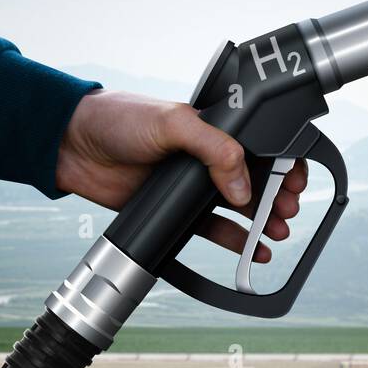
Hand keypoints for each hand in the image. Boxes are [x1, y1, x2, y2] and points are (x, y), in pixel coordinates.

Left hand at [55, 90, 307, 262]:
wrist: (73, 146)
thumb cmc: (119, 118)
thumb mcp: (173, 122)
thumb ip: (214, 147)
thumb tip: (241, 185)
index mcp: (217, 129)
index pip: (263, 145)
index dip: (284, 163)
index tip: (295, 180)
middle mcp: (210, 157)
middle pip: (258, 180)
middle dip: (279, 196)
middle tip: (286, 210)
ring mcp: (195, 185)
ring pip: (241, 207)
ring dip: (263, 221)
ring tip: (276, 232)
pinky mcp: (177, 210)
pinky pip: (214, 229)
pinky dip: (236, 241)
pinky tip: (253, 249)